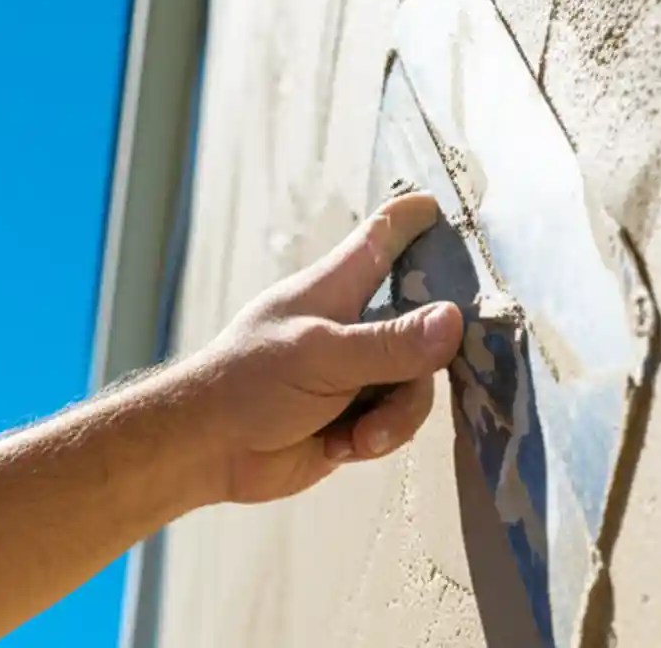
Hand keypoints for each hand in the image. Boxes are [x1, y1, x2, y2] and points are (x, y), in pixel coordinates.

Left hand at [176, 192, 463, 504]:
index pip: (383, 237)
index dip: (416, 220)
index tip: (447, 210)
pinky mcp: (355, 415)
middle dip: (430, 356)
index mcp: (338, 287)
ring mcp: (356, 372)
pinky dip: (378, 437)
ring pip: (415, 382)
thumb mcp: (323, 356)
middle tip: (426, 373)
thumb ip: (390, 344)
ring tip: (365, 435)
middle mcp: (354, 323)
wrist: (205, 451)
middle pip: (423, 322)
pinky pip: (397, 420)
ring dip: (397, 415)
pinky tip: (345, 447)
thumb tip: (455, 320)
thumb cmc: (251, 383)